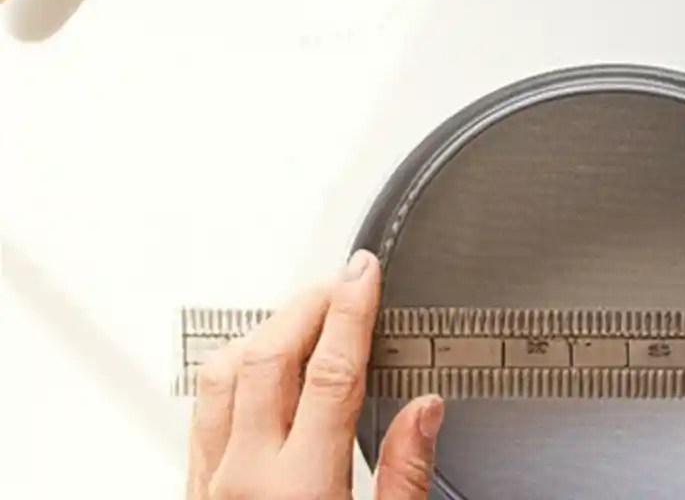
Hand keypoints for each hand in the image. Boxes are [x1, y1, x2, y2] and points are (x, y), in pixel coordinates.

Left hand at [186, 250, 444, 498]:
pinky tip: (266, 365)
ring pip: (223, 372)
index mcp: (300, 490)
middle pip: (267, 357)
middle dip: (308, 305)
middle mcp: (243, 478)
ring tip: (307, 317)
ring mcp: (208, 479)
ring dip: (266, 332)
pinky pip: (204, 405)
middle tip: (343, 284)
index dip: (351, 312)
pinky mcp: (193, 484)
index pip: (328, 374)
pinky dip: (237, 368)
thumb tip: (424, 411)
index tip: (365, 273)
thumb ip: (404, 475)